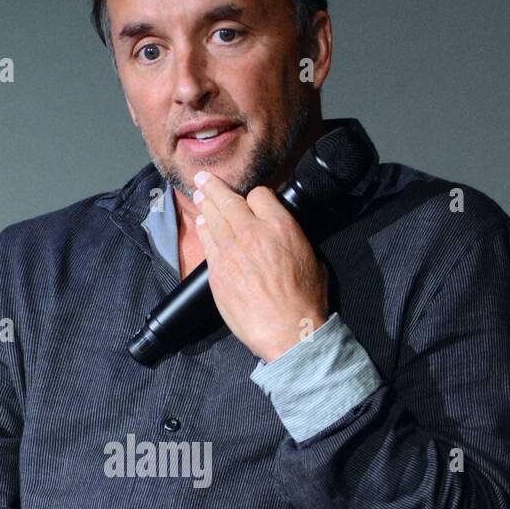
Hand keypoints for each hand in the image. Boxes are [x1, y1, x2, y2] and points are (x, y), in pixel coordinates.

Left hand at [191, 168, 329, 361]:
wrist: (287, 331)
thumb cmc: (304, 300)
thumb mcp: (310, 257)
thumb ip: (290, 237)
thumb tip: (280, 232)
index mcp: (280, 226)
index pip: (259, 195)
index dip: (255, 196)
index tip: (251, 200)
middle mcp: (252, 233)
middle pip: (228, 200)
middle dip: (214, 186)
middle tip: (203, 178)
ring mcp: (231, 252)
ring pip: (213, 218)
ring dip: (205, 204)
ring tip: (199, 195)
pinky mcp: (217, 271)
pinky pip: (207, 242)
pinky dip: (204, 230)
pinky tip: (203, 225)